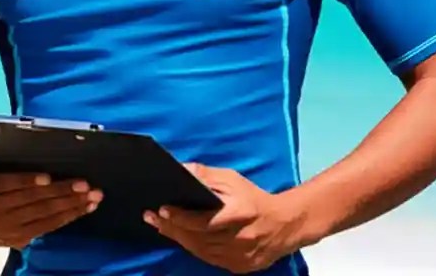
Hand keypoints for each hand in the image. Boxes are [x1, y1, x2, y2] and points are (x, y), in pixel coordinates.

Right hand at [0, 172, 101, 249]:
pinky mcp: (18, 239)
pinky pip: (48, 227)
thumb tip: (23, 139)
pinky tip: (85, 207)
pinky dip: (69, 216)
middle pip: (29, 200)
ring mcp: (4, 228)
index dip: (25, 180)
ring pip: (42, 214)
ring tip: (92, 195)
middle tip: (83, 183)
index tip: (47, 176)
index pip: (2, 183)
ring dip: (71, 204)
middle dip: (59, 191)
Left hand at [145, 164, 304, 273]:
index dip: (180, 217)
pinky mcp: (238, 267)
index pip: (203, 220)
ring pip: (200, 251)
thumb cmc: (254, 198)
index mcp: (240, 214)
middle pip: (197, 238)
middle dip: (171, 227)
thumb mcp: (233, 180)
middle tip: (151, 218)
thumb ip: (207, 176)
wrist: (284, 224)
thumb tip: (181, 169)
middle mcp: (239, 238)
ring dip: (178, 238)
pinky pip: (208, 259)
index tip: (161, 209)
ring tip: (161, 226)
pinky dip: (193, 248)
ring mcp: (239, 256)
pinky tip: (181, 238)